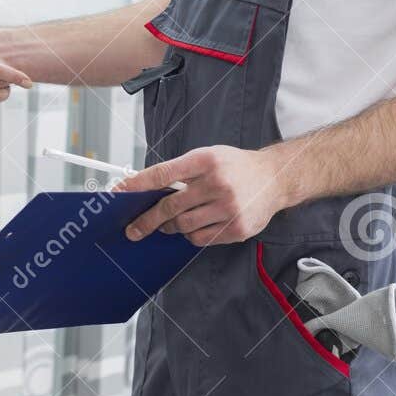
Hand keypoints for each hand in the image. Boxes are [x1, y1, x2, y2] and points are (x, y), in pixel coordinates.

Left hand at [112, 144, 290, 246]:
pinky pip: (201, 238)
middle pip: (170, 206)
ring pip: (184, 226)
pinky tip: (196, 225)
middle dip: (147, 220)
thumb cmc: (236, 167)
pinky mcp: (237, 228)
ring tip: (172, 222)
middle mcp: (217, 183)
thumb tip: (146, 189)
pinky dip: (192, 235)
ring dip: (172, 227)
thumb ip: (181, 171)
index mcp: (206, 160)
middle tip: (134, 228)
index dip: (138, 185)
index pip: (163, 174)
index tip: (120, 193)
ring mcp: (229, 207)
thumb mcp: (209, 157)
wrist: (276, 178)